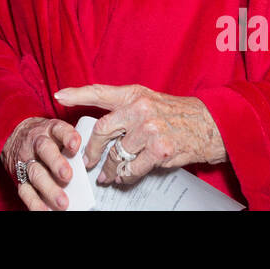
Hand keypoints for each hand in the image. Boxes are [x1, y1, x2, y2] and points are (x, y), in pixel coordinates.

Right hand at [1, 116, 81, 210]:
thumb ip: (70, 144)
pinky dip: (35, 202)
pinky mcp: (19, 177)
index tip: (75, 145)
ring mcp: (26, 160)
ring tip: (63, 202)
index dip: (67, 136)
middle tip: (68, 176)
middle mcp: (36, 142)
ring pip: (36, 173)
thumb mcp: (55, 132)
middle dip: (56, 163)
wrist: (13, 135)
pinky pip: (26, 191)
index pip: (59, 129)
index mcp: (49, 129)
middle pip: (45, 150)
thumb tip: (90, 163)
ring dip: (49, 188)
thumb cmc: (44, 136)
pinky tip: (45, 210)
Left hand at [55, 83, 226, 185]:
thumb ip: (125, 108)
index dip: (77, 93)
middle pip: (102, 131)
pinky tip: (125, 176)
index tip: (59, 96)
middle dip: (91, 150)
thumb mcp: (150, 100)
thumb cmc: (177, 113)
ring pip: (116, 154)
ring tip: (107, 175)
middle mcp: (140, 109)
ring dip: (109, 169)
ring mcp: (150, 130)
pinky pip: (132, 168)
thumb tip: (100, 126)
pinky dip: (126, 176)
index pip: (100, 92)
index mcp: (135, 95)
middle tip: (87, 162)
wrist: (210, 124)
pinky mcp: (160, 150)